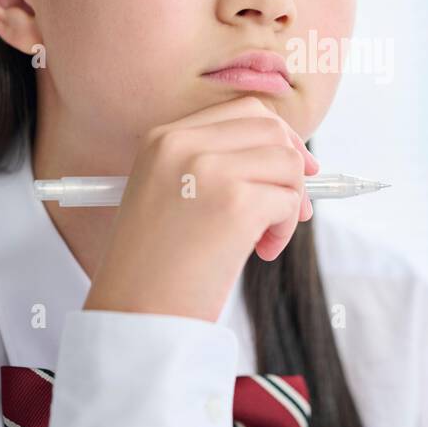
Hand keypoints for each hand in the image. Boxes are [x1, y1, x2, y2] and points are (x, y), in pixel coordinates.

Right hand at [83, 95, 318, 322]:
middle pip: (271, 128)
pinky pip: (288, 201)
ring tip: (264, 238)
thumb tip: (294, 158)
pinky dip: (285, 229)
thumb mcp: (171, 195)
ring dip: (289, 203)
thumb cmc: (156, 266)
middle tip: (291, 208)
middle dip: (294, 165)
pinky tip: (261, 253)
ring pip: (287, 163)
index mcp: (163, 138)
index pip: (243, 111)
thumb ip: (216, 165)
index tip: (292, 168)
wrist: (133, 315)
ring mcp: (209, 171)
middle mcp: (183, 145)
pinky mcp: (235, 205)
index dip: (278, 136)